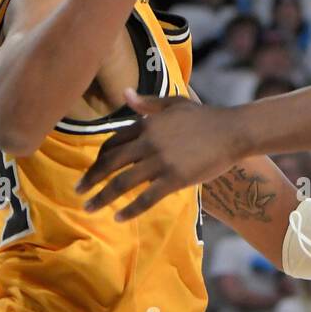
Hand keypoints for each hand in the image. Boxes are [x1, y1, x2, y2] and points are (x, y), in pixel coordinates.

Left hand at [76, 94, 246, 217]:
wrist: (232, 131)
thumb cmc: (204, 117)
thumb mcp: (174, 104)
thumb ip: (147, 103)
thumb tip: (124, 94)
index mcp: (146, 125)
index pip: (113, 143)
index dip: (98, 159)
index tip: (92, 172)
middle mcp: (149, 142)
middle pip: (110, 163)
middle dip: (91, 179)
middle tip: (78, 192)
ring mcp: (161, 161)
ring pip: (122, 182)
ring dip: (102, 197)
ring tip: (89, 208)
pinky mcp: (175, 178)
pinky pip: (146, 198)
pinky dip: (129, 209)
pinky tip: (119, 218)